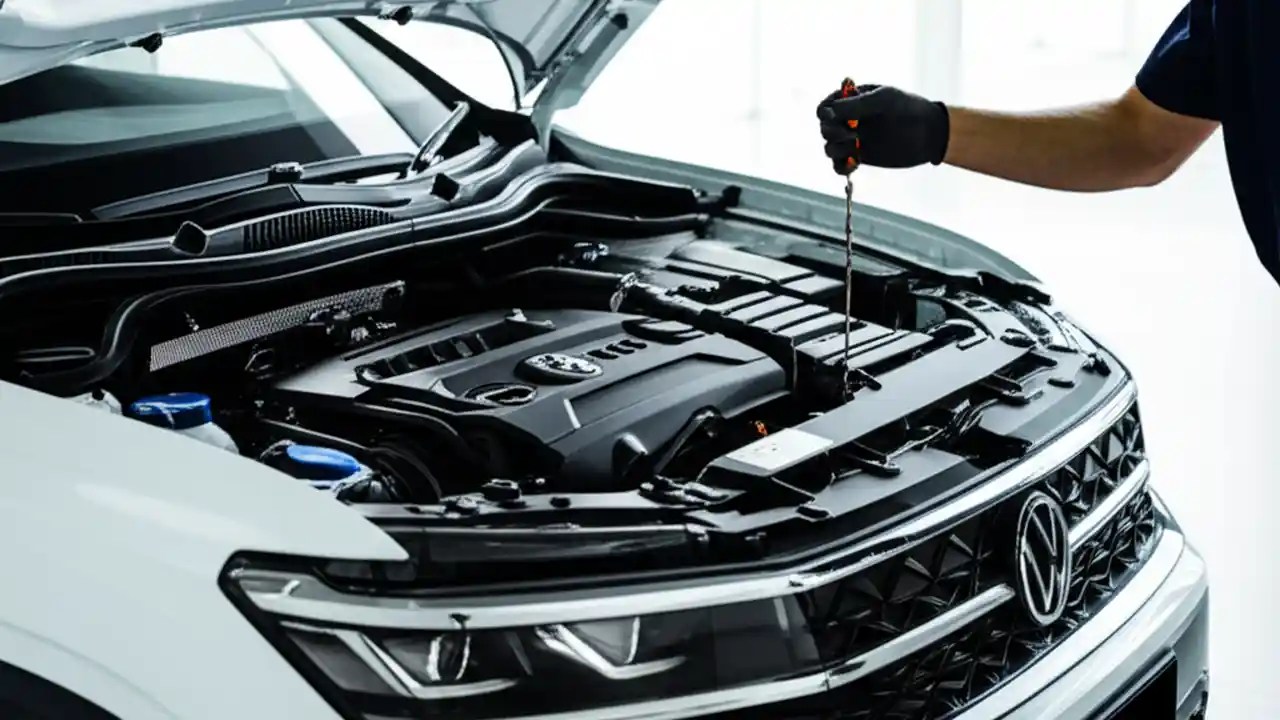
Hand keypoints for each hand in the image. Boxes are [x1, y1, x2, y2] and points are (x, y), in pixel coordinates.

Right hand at [817, 84, 950, 172]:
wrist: (930, 134)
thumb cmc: (909, 109)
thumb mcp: (884, 101)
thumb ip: (856, 105)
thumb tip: (828, 113)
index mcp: (852, 101)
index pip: (825, 107)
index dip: (825, 113)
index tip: (835, 117)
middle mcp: (850, 120)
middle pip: (824, 128)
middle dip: (833, 132)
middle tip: (854, 135)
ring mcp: (854, 140)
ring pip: (829, 148)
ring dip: (837, 150)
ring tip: (857, 149)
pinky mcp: (861, 157)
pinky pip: (839, 166)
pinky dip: (841, 167)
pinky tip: (855, 164)